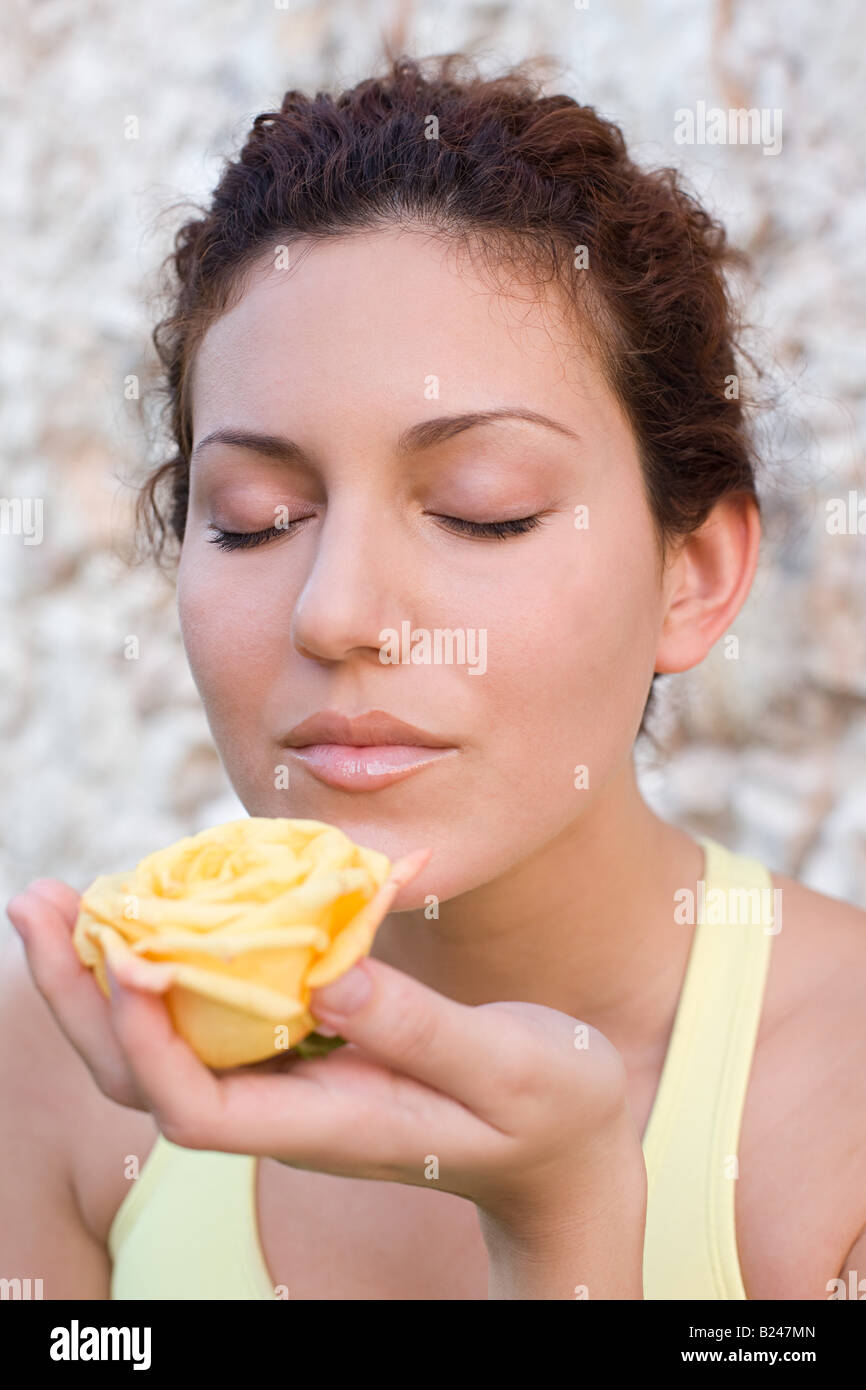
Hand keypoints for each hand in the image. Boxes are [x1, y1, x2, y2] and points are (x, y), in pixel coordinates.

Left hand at [7, 872, 646, 1290]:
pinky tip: (152, 909)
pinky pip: (209, 1014)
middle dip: (81, 999)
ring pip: (162, 1048)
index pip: (198, 1107)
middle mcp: (289, 1112)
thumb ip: (424, 1030)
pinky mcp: (306, 1052)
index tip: (125, 957)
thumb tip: (330, 978)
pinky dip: (162, 964)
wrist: (560, 1150)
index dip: (147, 1040)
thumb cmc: (547, 1110)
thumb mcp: (510, 1069)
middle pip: (146, 1079)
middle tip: (36, 902)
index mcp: (329, 1124)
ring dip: (97, 980)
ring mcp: (291, 1085)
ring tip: (57, 900)